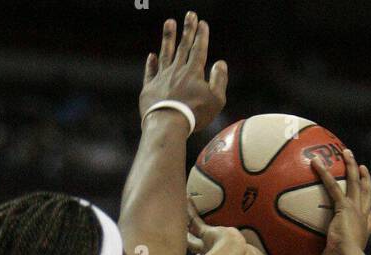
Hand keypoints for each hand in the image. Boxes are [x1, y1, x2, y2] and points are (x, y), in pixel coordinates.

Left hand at [140, 12, 227, 133]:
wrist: (167, 124)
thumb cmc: (194, 114)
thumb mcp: (216, 100)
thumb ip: (220, 80)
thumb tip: (220, 63)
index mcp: (194, 72)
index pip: (199, 49)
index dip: (201, 35)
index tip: (202, 23)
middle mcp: (177, 70)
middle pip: (183, 46)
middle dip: (187, 29)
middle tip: (189, 14)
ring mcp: (162, 77)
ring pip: (166, 53)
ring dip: (168, 38)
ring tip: (169, 22)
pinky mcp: (150, 88)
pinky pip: (151, 72)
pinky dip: (151, 64)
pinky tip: (152, 56)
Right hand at [187, 208, 298, 254]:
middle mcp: (210, 254)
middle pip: (199, 248)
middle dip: (196, 243)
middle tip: (193, 239)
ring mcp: (206, 242)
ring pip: (192, 233)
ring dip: (187, 224)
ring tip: (180, 212)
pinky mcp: (205, 232)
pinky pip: (195, 218)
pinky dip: (190, 208)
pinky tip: (186, 195)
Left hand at [310, 148, 370, 254]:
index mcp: (364, 230)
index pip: (368, 215)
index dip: (367, 206)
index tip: (365, 200)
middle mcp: (363, 217)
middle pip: (366, 192)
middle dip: (364, 178)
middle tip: (361, 167)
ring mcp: (356, 209)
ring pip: (355, 181)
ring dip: (350, 165)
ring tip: (345, 151)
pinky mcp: (344, 207)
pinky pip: (333, 185)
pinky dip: (323, 173)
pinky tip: (314, 162)